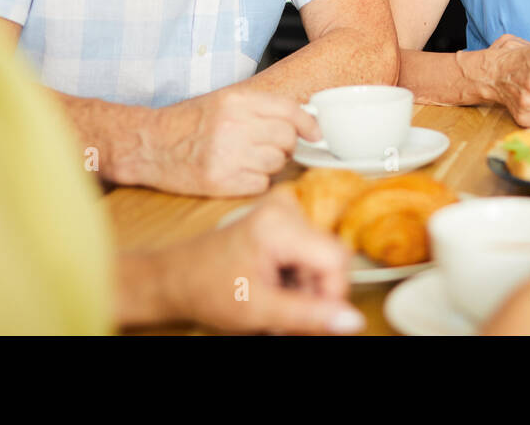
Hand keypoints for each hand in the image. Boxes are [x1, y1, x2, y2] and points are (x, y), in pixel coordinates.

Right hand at [147, 86, 322, 195]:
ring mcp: (226, 154)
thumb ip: (260, 107)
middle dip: (285, 146)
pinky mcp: (220, 181)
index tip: (314, 133)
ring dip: (269, 165)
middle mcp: (233, 125)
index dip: (308, 123)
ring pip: (276, 163)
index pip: (289, 110)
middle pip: (287, 139)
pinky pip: (261, 184)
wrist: (148, 144)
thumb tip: (303, 120)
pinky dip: (255, 182)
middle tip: (268, 147)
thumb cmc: (187, 123)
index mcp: (236, 101)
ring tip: (246, 159)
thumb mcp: (223, 101)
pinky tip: (238, 174)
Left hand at [164, 186, 363, 333]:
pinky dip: (299, 280)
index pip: (337, 259)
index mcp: (279, 224)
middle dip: (316, 295)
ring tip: (278, 305)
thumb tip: (352, 321)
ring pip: (322, 261)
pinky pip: (311, 256)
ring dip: (307, 291)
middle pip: (331, 260)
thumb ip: (308, 316)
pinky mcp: (283, 222)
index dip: (332, 295)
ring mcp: (285, 213)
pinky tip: (278, 291)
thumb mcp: (259, 310)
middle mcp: (286, 209)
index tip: (316, 319)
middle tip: (289, 317)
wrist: (177, 277)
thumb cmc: (205, 287)